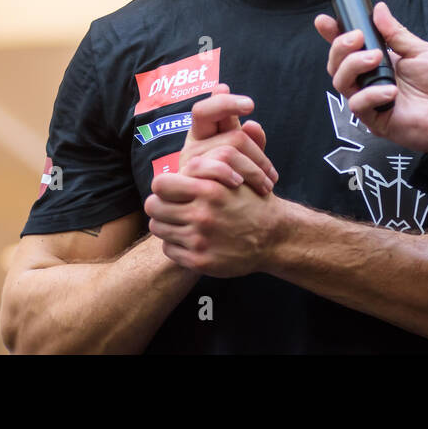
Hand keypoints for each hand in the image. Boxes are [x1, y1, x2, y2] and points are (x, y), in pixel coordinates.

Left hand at [145, 164, 284, 276]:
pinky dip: (176, 244)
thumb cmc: (252, 202)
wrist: (274, 237)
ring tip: (182, 223)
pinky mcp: (199, 261)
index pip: (160, 185)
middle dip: (161, 205)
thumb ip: (207, 167)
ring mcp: (200, 240)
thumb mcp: (236, 174)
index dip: (164, 186)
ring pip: (158, 228)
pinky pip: (168, 249)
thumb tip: (180, 167)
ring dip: (167, 224)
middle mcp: (202, 214)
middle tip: (172, 207)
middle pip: (153, 207)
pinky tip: (191, 240)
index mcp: (209, 189)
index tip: (172, 190)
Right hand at [180, 85, 277, 195]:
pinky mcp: (187, 178)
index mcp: (205, 133)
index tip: (250, 106)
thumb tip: (252, 125)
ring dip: (254, 169)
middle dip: (257, 151)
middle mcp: (194, 144)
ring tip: (268, 185)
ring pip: (228, 151)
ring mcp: (188, 161)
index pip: (208, 108)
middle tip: (273, 175)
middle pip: (230, 134)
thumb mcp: (246, 160)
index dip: (226, 102)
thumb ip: (252, 142)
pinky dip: (235, 175)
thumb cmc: (236, 186)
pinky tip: (243, 186)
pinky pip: (216, 167)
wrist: (220, 219)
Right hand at [314, 1, 427, 152]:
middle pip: (337, 64)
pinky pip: (358, 105)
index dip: (333, 35)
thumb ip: (396, 33)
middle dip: (340, 47)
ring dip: (353, 65)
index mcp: (381, 62)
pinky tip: (392, 91)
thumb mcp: (421, 51)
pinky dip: (371, 94)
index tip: (324, 21)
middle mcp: (372, 80)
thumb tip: (378, 9)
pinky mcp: (376, 120)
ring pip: (340, 82)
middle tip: (357, 38)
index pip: (350, 48)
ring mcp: (372, 100)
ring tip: (374, 58)